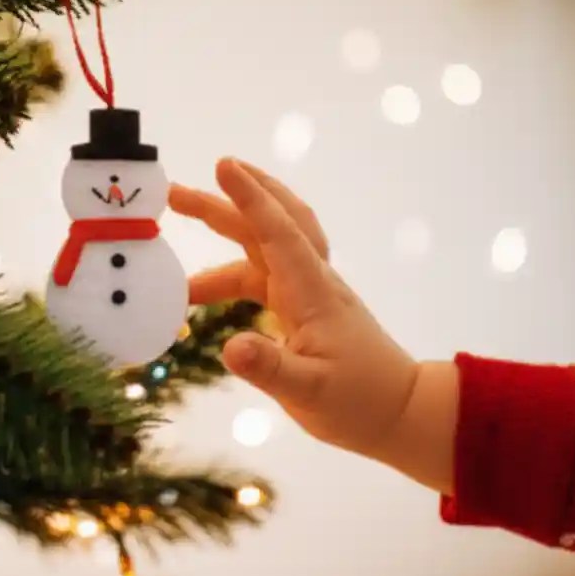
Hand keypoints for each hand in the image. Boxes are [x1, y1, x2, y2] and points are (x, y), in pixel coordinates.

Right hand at [169, 158, 421, 467]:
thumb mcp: (311, 392)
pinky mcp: (302, 308)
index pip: (278, 233)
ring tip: (178, 236)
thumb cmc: (360, 400)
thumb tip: (228, 347)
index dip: (250, 198)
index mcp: (311, 292)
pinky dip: (229, 274)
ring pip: (262, 248)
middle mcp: (308, 282)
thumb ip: (269, 368)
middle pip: (265, 228)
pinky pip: (261, 276)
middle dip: (223, 204)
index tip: (223, 165)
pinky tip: (200, 291)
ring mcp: (306, 293)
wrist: (399, 410)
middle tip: (175, 192)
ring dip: (222, 235)